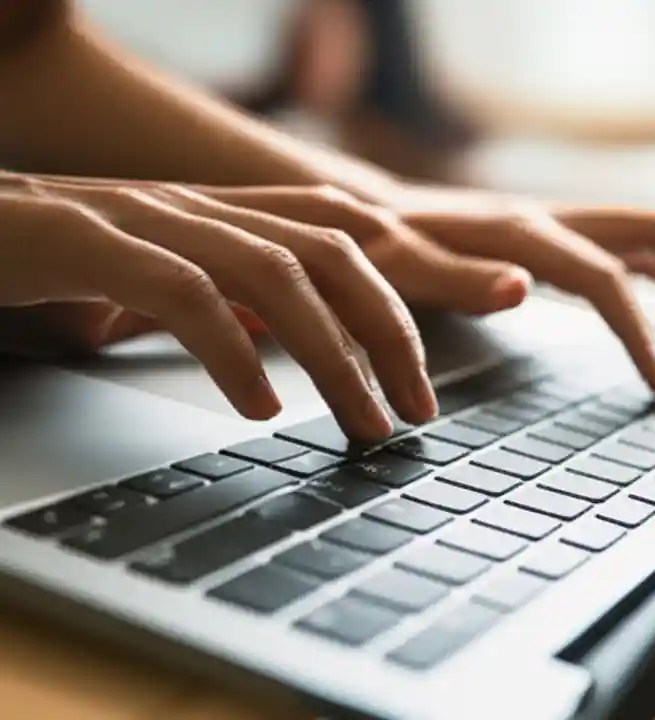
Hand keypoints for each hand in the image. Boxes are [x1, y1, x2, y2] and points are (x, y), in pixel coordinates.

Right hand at [0, 175, 433, 440]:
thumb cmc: (51, 256)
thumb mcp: (157, 275)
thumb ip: (225, 300)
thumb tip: (286, 364)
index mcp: (223, 215)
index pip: (342, 238)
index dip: (403, 296)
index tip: (431, 375)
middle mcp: (200, 209)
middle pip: (334, 255)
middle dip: (392, 334)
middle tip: (420, 411)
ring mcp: (147, 219)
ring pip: (278, 274)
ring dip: (335, 357)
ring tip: (365, 422)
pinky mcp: (88, 242)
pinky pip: (185, 294)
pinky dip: (235, 353)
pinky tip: (261, 407)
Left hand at [191, 183, 654, 395]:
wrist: (348, 216)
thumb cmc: (367, 250)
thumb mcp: (396, 268)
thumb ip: (456, 280)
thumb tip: (524, 288)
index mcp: (520, 231)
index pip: (609, 279)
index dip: (644, 334)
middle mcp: (548, 220)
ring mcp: (552, 227)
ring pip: (649, 237)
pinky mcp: (547, 240)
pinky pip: (623, 251)